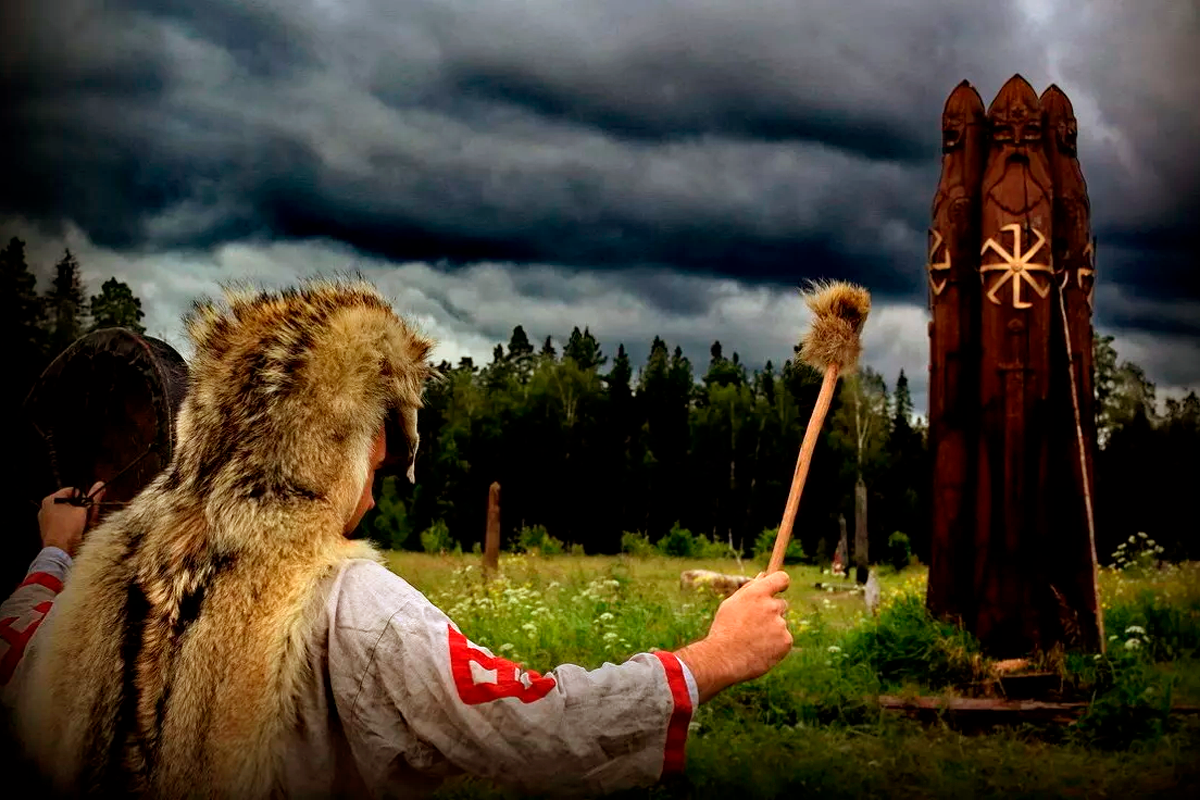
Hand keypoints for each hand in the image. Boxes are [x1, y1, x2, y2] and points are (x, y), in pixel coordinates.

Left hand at [38, 482, 104, 557]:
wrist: (60, 550)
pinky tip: (79, 530)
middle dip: (83, 508)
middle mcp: (45, 508)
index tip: (90, 505)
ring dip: (80, 517)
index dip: (84, 497)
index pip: (73, 491)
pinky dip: (73, 525)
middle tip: (90, 515)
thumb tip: (100, 483)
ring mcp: (46, 520)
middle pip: (71, 503)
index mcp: (51, 499)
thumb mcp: (84, 510)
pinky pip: (64, 523)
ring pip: (69, 514)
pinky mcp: (49, 530)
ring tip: (85, 524)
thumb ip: (93, 497)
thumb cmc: (69, 527)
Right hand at [674, 570, 791, 703]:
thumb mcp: (731, 604)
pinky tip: (760, 650)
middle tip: (754, 626)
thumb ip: (750, 589)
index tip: (780, 588)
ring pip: (780, 625)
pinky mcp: (786, 641)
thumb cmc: (724, 630)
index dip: (781, 583)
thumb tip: (763, 576)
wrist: (724, 658)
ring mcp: (780, 624)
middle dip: (771, 613)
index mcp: (757, 593)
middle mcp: (771, 606)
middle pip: (781, 604)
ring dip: (772, 631)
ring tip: (753, 641)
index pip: (781, 579)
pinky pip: (784, 640)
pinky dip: (775, 645)